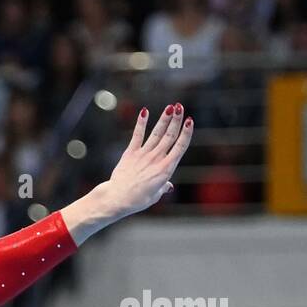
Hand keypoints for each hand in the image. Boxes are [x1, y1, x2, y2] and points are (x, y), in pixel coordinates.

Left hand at [99, 103, 194, 218]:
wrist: (117, 198)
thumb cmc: (137, 200)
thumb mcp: (154, 196)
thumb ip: (162, 187)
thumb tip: (169, 186)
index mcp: (166, 169)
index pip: (180, 147)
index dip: (186, 133)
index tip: (190, 121)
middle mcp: (156, 159)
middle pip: (169, 136)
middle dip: (176, 120)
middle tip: (180, 106)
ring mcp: (143, 155)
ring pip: (157, 133)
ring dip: (164, 119)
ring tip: (170, 107)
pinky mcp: (130, 153)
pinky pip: (137, 135)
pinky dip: (141, 123)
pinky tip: (144, 111)